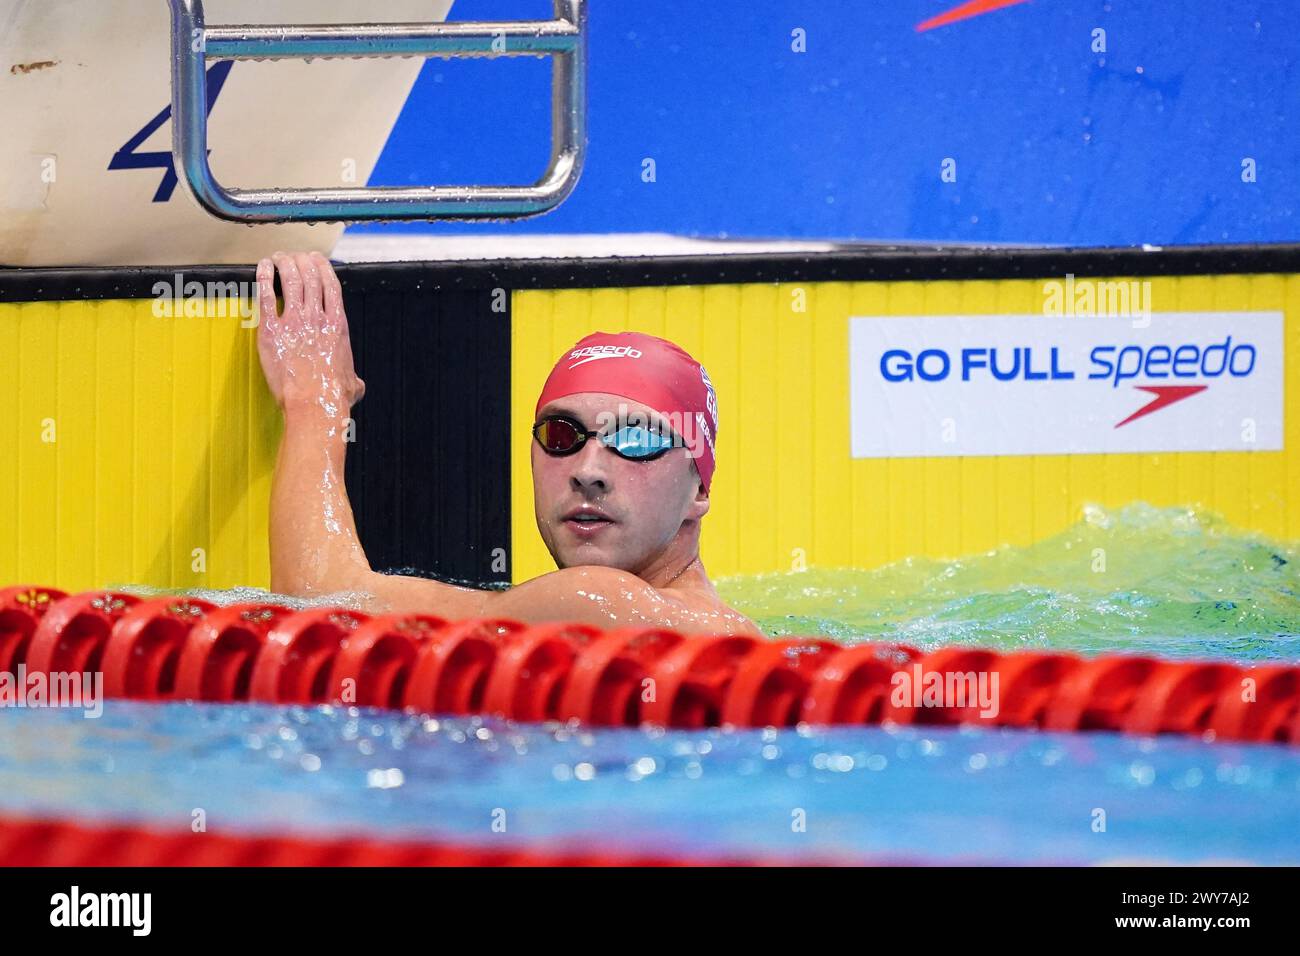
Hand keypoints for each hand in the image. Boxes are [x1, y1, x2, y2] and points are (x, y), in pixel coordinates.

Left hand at [255, 251, 364, 413]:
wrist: (314, 403)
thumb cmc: (333, 395)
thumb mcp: (353, 384)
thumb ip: (354, 378)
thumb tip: (357, 384)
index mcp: (337, 325)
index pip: (331, 285)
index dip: (322, 267)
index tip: (315, 259)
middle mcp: (317, 318)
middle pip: (309, 276)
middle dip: (300, 261)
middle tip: (293, 256)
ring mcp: (294, 322)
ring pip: (290, 280)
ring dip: (283, 263)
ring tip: (277, 257)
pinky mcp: (271, 331)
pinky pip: (265, 297)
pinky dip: (263, 278)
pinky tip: (262, 268)